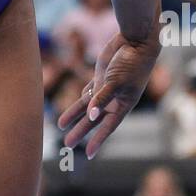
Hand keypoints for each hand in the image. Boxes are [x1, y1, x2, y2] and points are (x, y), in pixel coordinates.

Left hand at [57, 31, 159, 158]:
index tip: (88, 155)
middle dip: (80, 131)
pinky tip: (76, 105)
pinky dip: (82, 99)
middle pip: (94, 120)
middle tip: (66, 144)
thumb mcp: (115, 81)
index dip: (98, 141)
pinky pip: (89, 92)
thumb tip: (91, 115)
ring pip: (87, 106)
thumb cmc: (131, 63)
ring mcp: (106, 88)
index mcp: (123, 104)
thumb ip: (102, 98)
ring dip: (75, 115)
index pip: (108, 127)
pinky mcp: (100, 77)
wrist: (135, 41)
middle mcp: (115, 100)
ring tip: (61, 126)